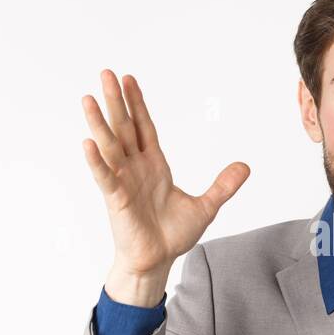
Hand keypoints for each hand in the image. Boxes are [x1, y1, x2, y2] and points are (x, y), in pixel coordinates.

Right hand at [82, 69, 249, 304]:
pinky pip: (105, 177)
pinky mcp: (116, 200)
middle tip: (106, 73)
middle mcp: (135, 168)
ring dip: (99, 122)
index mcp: (154, 165)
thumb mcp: (206, 206)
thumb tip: (245, 166)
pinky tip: (87, 142)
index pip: (144, 127)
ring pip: (110, 146)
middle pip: (124, 127)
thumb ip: (223, 185)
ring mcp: (124, 182)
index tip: (129, 80)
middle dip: (116, 100)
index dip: (137, 103)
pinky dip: (96, 160)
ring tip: (88, 97)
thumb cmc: (173, 236)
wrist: (158, 261)